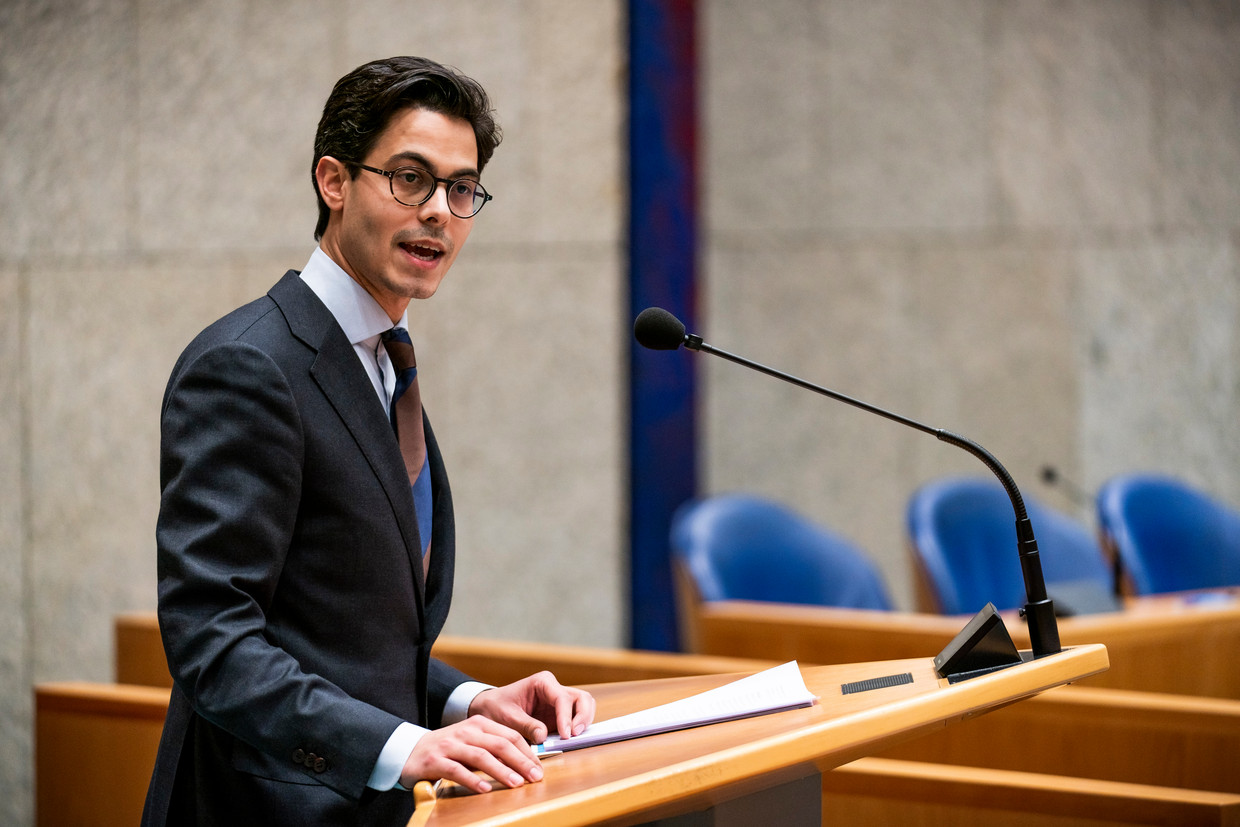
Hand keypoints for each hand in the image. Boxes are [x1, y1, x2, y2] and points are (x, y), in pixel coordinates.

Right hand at [400, 716, 542, 794]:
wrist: (411, 750)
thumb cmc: (449, 748)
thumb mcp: (473, 741)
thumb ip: (494, 747)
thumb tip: (525, 762)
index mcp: (479, 723)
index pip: (509, 735)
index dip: (527, 751)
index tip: (539, 767)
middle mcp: (466, 731)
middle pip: (499, 744)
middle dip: (520, 761)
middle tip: (534, 776)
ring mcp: (450, 744)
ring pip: (481, 756)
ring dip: (501, 771)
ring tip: (516, 783)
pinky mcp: (436, 760)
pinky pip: (457, 770)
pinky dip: (473, 780)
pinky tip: (485, 788)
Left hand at [468, 671, 595, 742]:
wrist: (490, 710)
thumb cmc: (496, 708)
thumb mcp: (507, 717)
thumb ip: (525, 725)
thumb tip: (544, 737)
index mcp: (542, 683)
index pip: (562, 698)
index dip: (566, 717)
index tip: (565, 735)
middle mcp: (554, 690)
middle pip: (581, 698)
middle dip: (582, 716)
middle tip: (575, 735)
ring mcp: (559, 703)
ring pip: (584, 706)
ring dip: (584, 722)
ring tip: (574, 738)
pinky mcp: (559, 717)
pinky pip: (577, 719)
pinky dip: (579, 729)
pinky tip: (571, 740)